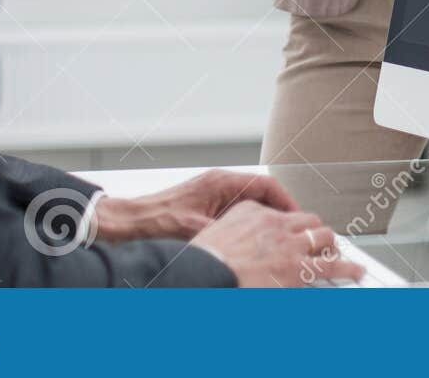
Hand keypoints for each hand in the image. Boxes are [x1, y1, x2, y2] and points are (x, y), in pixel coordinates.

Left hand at [91, 168, 298, 243]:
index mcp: (221, 182)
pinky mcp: (207, 204)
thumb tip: (248, 247)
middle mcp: (220, 184)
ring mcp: (213, 193)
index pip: (267, 185)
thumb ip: (225, 235)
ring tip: (277, 237)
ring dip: (264, 218)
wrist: (130, 221)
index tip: (298, 217)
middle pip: (262, 193)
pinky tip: (251, 241)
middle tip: (293, 230)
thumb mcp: (195, 230)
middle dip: (279, 211)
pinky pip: (237, 211)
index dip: (287, 201)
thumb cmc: (156, 221)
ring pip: (250, 203)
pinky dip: (248, 223)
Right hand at [190, 202, 364, 287]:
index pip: (282, 212)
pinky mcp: (298, 268)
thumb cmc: (202, 261)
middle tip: (318, 242)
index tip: (293, 231)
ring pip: (322, 236)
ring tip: (335, 253)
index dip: (291, 224)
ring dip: (330, 245)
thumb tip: (240, 246)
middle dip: (315, 231)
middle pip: (307, 219)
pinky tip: (355, 271)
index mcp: (252, 212)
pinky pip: (330, 265)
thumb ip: (233, 233)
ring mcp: (290, 245)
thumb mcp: (213, 234)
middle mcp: (276, 223)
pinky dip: (346, 268)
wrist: (203, 275)